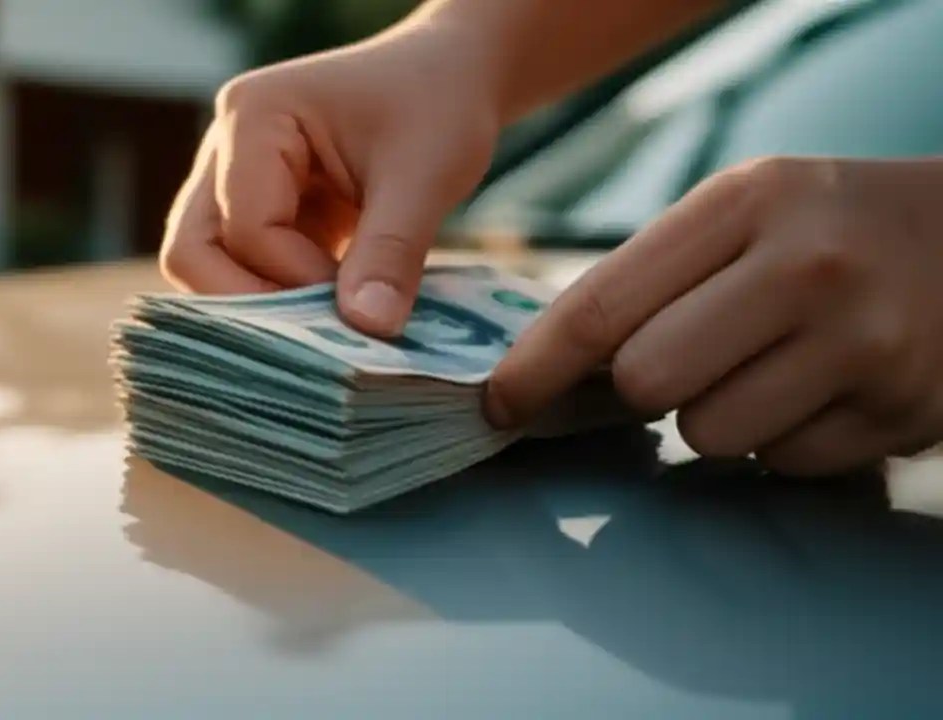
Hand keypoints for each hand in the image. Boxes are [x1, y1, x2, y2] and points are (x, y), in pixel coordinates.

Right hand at [160, 20, 501, 336]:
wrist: (451, 73)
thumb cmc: (437, 104)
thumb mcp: (425, 176)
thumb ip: (391, 253)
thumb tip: (369, 329)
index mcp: (253, 116)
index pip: (245, 228)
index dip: (296, 278)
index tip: (358, 300)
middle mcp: (224, 146)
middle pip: (192, 251)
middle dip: (250, 304)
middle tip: (320, 334)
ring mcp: (232, 178)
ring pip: (207, 264)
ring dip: (263, 301)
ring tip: (330, 318)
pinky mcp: (256, 208)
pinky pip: (241, 267)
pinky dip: (279, 295)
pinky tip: (332, 307)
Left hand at [485, 157, 942, 473]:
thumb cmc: (827, 228)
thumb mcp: (743, 212)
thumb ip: (652, 277)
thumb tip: (547, 364)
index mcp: (745, 203)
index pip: (601, 304)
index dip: (535, 365)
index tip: (499, 402)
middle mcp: (804, 267)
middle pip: (645, 381)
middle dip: (641, 389)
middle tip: (683, 359)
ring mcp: (860, 343)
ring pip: (709, 434)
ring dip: (714, 416)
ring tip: (765, 366)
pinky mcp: (899, 411)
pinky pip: (780, 462)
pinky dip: (779, 439)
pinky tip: (817, 389)